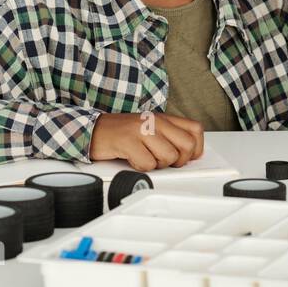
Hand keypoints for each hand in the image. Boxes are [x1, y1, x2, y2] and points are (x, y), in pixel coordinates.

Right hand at [89, 112, 204, 170]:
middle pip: (187, 145)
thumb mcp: (149, 129)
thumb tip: (191, 154)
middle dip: (179, 161)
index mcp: (163, 118)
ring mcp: (142, 130)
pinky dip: (140, 168)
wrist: (92, 130)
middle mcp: (155, 121)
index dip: (195, 149)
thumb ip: (169, 137)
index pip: (195, 130)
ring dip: (157, 165)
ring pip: (168, 156)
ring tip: (144, 158)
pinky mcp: (128, 142)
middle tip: (164, 161)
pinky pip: (147, 164)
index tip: (185, 157)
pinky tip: (132, 160)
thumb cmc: (121, 133)